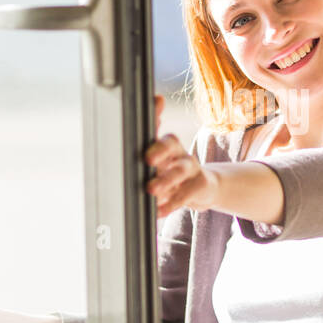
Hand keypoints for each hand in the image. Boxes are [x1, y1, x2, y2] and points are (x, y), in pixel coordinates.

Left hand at [144, 93, 219, 216]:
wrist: (204, 187)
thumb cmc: (172, 173)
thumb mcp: (158, 164)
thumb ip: (141, 155)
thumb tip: (118, 153)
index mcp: (166, 144)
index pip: (157, 127)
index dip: (156, 118)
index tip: (153, 111)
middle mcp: (179, 152)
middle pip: (171, 145)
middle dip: (160, 150)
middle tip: (147, 159)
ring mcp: (192, 168)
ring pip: (180, 170)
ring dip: (166, 180)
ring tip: (151, 190)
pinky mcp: (201, 185)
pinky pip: (186, 194)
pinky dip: (171, 204)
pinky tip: (159, 211)